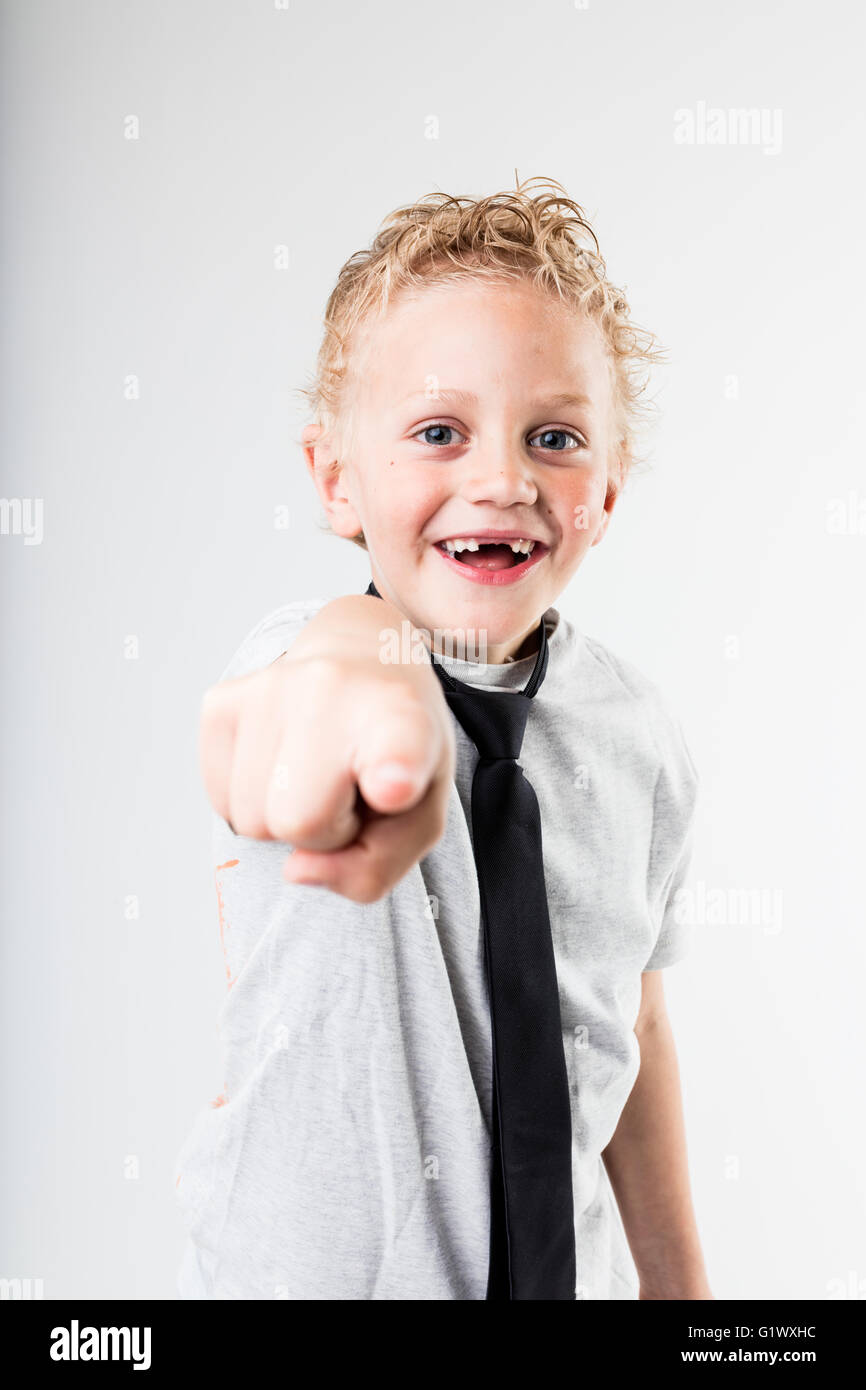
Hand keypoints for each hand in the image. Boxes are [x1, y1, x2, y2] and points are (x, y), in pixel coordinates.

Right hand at [199, 597, 455, 903]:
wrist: (362, 658)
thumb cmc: (396, 751)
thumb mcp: (420, 816)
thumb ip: (375, 867)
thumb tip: (294, 871)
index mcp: (403, 719)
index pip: (396, 754)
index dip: (393, 777)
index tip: (396, 786)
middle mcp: (332, 690)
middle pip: (299, 823)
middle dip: (322, 830)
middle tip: (347, 787)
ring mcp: (268, 688)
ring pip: (251, 822)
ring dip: (284, 814)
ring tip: (316, 770)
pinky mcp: (221, 701)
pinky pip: (222, 802)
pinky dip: (252, 799)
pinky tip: (284, 760)